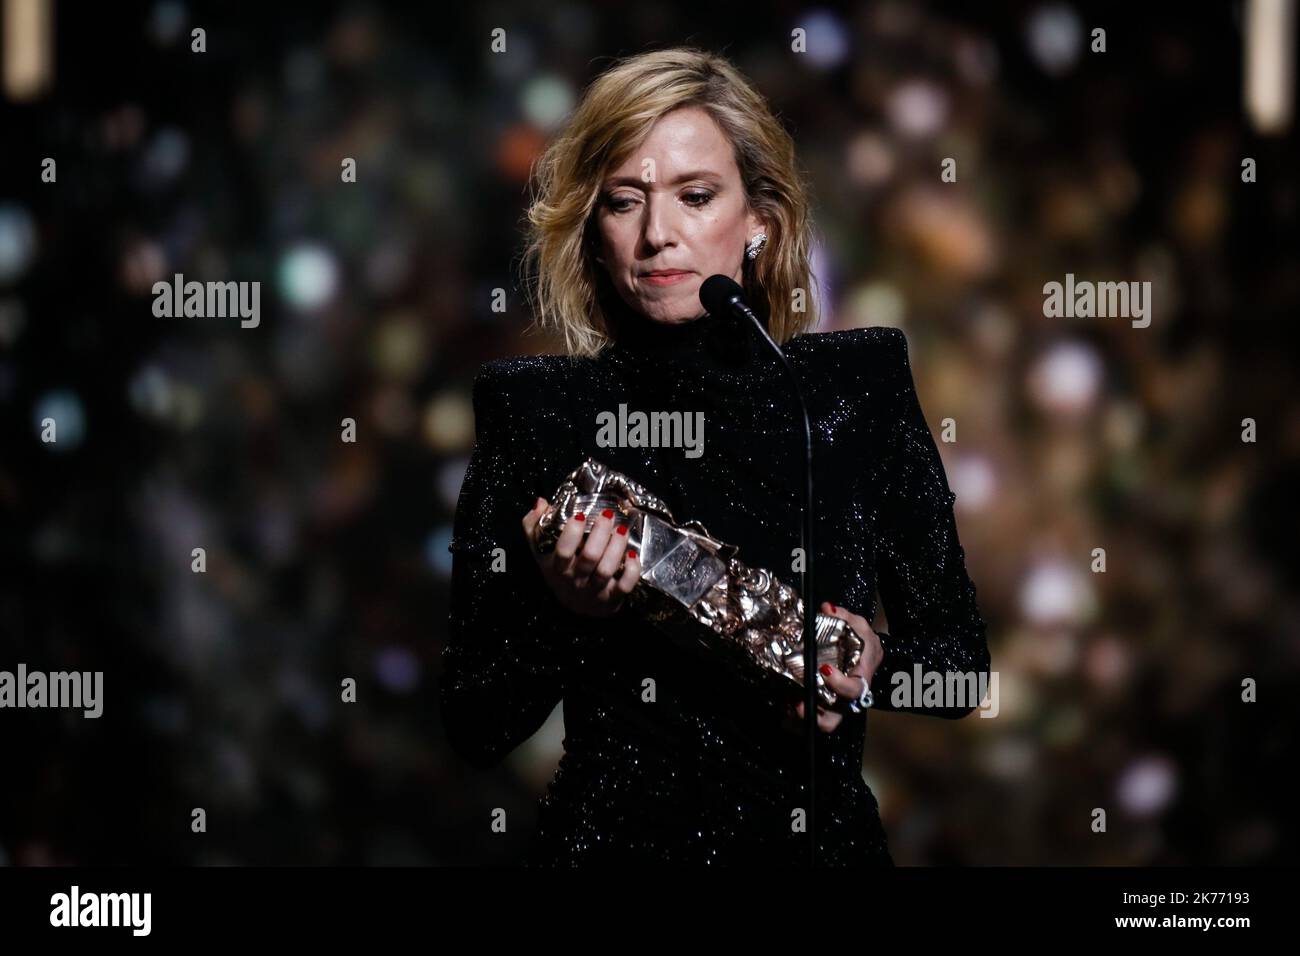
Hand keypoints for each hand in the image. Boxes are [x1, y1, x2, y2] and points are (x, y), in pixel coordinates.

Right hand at [521, 497, 640, 617]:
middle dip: (601, 533)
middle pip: (590, 556)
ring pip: (607, 569)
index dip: (572, 532)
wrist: (573, 605)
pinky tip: (632, 554)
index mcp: (557, 568)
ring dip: (617, 547)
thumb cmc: (559, 571)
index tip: (581, 515)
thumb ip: (534, 525)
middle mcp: (575, 580)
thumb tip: (541, 503)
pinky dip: (632, 570)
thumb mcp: (541, 551)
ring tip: (621, 529)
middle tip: (607, 515)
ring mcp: (594, 590)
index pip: (563, 551)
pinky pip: (624, 586)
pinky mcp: (612, 598)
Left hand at [788, 602, 884, 732]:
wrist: (865, 657)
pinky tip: (785, 710)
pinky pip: (811, 720)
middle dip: (817, 714)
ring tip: (789, 709)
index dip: (840, 683)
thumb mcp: (859, 626)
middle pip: (836, 716)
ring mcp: (835, 705)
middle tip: (798, 705)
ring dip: (805, 718)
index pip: (854, 688)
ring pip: (824, 723)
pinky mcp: (824, 707)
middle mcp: (847, 698)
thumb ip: (844, 617)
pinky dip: (798, 719)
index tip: (824, 669)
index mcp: (860, 678)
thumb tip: (827, 608)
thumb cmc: (862, 643)